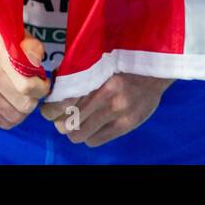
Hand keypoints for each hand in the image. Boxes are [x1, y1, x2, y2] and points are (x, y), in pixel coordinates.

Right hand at [0, 16, 51, 130]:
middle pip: (23, 105)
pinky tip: (12, 103)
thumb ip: (35, 51)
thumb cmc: (1, 39)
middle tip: (34, 90)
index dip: (42, 89)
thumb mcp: (21, 37)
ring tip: (22, 96)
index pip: (27, 87)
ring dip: (24, 110)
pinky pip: (1, 122)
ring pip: (13, 117)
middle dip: (34, 100)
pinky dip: (12, 116)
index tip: (43, 83)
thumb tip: (40, 73)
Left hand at [38, 73, 173, 146]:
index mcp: (95, 75)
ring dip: (74, 132)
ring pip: (79, 134)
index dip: (51, 110)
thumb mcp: (100, 64)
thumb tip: (55, 88)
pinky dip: (89, 137)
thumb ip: (81, 76)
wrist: (155, 71)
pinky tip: (92, 129)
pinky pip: (95, 140)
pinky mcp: (126, 124)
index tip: (49, 110)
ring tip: (77, 126)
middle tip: (62, 119)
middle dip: (61, 123)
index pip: (62, 102)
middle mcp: (104, 94)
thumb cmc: (124, 64)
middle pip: (68, 122)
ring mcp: (116, 111)